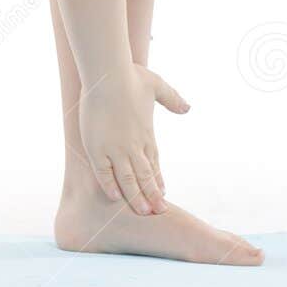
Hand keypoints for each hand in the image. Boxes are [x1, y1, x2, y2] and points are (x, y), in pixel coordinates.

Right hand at [78, 64, 189, 214]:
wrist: (109, 74)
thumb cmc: (131, 76)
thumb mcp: (157, 86)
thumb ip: (172, 99)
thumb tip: (188, 108)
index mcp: (146, 133)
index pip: (154, 162)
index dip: (158, 179)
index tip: (162, 194)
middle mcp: (133, 145)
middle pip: (145, 176)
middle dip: (152, 195)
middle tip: (159, 212)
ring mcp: (115, 148)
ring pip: (127, 179)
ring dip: (136, 196)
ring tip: (144, 212)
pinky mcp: (97, 148)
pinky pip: (103, 173)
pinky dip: (110, 185)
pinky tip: (115, 197)